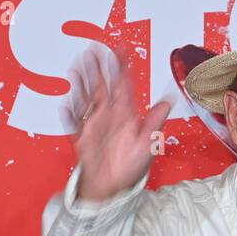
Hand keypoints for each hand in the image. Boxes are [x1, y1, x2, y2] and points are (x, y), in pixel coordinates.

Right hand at [71, 53, 173, 202]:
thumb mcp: (148, 142)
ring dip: (82, 83)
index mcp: (125, 114)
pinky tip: (67, 104)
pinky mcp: (83, 138)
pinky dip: (70, 116)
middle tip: (94, 49)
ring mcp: (94, 124)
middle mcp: (109, 115)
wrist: (114, 186)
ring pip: (86, 99)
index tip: (119, 50)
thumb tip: (168, 101)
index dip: (121, 67)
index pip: (123, 85)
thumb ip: (155, 122)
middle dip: (98, 68)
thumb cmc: (130, 164)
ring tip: (78, 67)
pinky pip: (75, 124)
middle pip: (102, 86)